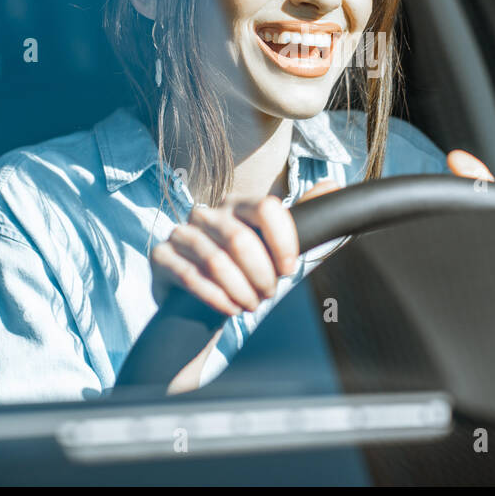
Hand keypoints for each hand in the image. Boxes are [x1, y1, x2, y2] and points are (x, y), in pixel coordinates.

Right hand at [150, 180, 339, 315]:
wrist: (203, 300)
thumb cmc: (244, 270)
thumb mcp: (275, 246)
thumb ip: (303, 218)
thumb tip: (333, 186)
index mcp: (238, 205)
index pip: (266, 207)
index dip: (283, 240)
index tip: (290, 268)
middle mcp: (207, 213)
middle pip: (241, 239)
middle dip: (262, 274)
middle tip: (268, 294)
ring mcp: (181, 233)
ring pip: (217, 261)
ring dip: (241, 290)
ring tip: (250, 305)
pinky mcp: (162, 257)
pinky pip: (191, 277)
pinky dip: (217, 298)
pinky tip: (230, 309)